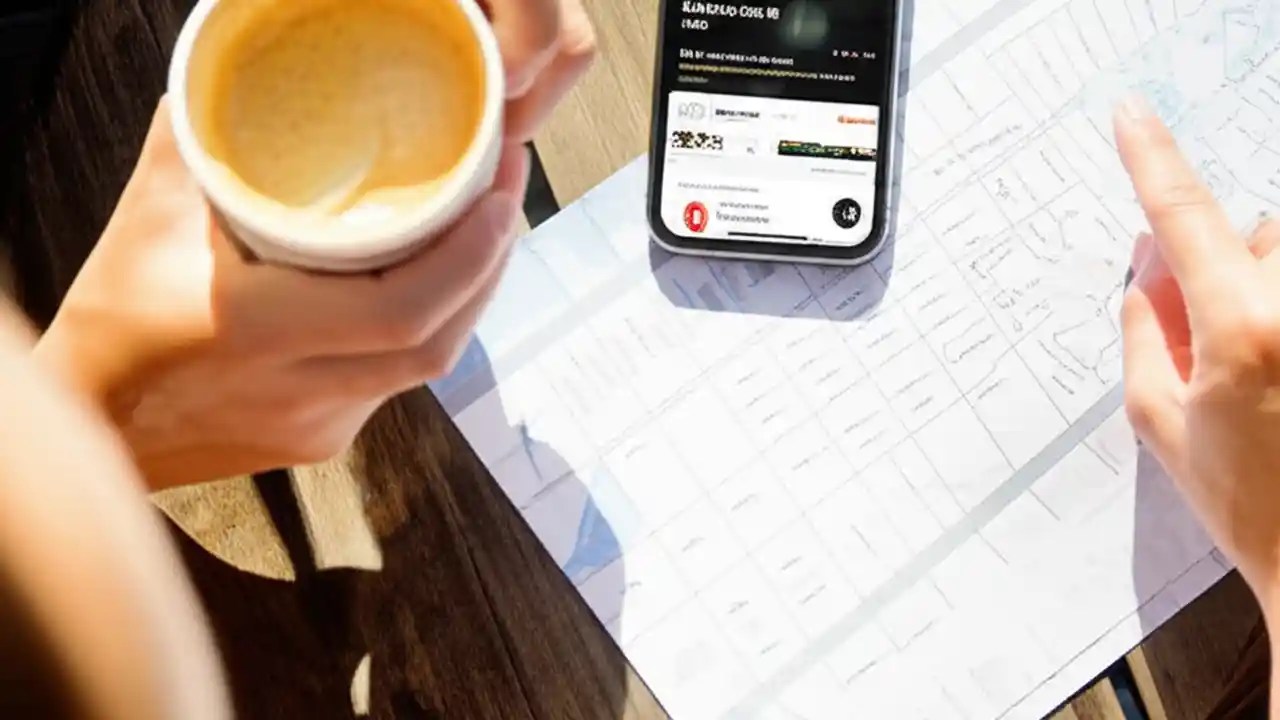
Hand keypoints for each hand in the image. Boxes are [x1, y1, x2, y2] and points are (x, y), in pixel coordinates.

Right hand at [33, 2, 595, 488]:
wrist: (91, 423)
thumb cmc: (113, 320)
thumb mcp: (150, 219)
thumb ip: (206, 145)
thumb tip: (253, 76)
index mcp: (256, 331)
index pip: (404, 308)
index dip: (471, 254)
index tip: (498, 191)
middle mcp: (300, 391)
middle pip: (438, 342)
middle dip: (489, 265)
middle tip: (505, 196)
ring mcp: (318, 426)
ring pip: (427, 365)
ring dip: (467, 298)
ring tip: (484, 232)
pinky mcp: (325, 443)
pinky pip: (399, 382)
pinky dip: (426, 327)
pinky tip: (435, 285)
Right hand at [1116, 96, 1279, 604]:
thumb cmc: (1246, 506)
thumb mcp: (1160, 420)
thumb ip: (1145, 326)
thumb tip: (1146, 259)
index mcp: (1244, 330)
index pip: (1188, 217)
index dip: (1151, 160)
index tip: (1132, 117)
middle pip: (1256, 235)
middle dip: (1224, 267)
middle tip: (1213, 343)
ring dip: (1264, 290)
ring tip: (1264, 373)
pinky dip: (1277, 315)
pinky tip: (1277, 377)